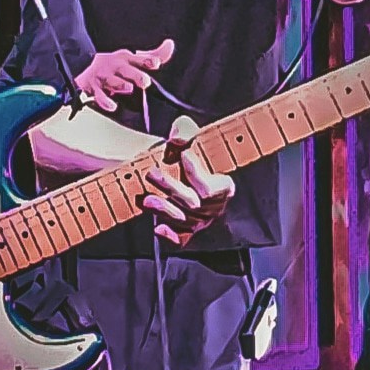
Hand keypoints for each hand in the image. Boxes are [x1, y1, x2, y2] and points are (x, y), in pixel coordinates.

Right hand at [74, 41, 174, 112]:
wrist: (84, 68)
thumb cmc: (114, 66)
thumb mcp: (133, 58)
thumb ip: (153, 55)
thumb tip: (169, 44)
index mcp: (127, 59)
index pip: (140, 59)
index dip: (148, 61)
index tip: (156, 64)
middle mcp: (116, 67)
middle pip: (127, 70)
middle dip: (136, 75)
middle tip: (145, 82)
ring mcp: (104, 78)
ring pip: (113, 82)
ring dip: (120, 85)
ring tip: (128, 88)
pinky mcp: (94, 90)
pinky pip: (99, 97)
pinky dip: (105, 102)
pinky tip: (112, 106)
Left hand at [145, 116, 234, 245]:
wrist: (168, 167)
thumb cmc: (182, 150)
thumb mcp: (185, 133)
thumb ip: (185, 130)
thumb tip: (179, 138)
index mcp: (223, 186)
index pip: (212, 188)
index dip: (196, 173)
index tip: (183, 155)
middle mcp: (213, 207)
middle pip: (194, 205)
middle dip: (172, 189)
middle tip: (152, 173)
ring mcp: (198, 221)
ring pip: (183, 221)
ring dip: (164, 210)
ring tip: (147, 198)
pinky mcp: (183, 230)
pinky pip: (181, 239)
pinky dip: (171, 236)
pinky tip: (159, 229)